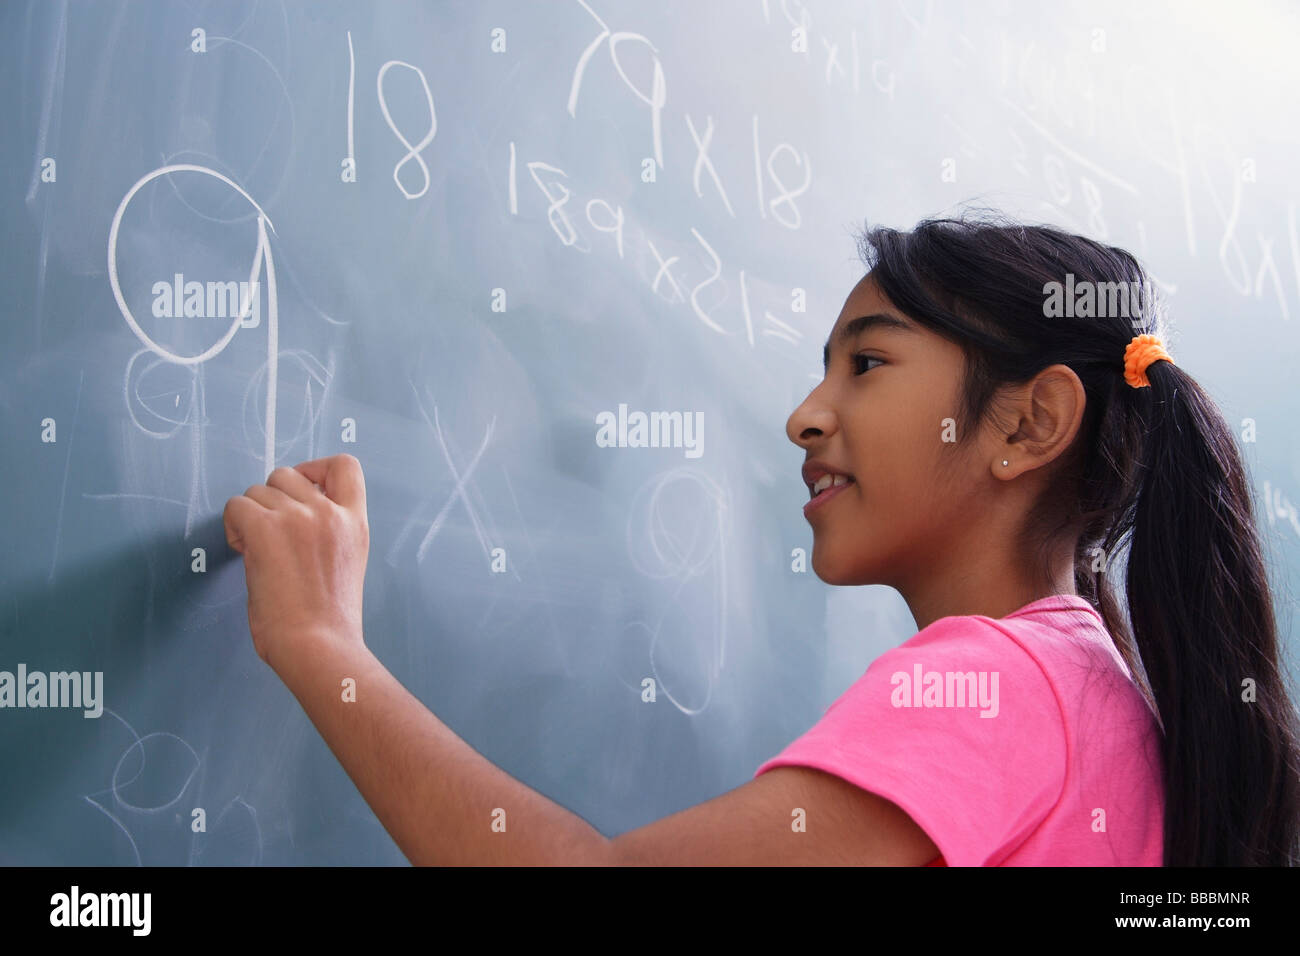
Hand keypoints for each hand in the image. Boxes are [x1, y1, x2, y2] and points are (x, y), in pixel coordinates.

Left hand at [222, 454, 369, 671]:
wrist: (319, 645)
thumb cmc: (328, 621)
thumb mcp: (347, 563)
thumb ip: (329, 533)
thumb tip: (291, 517)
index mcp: (355, 523)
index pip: (344, 465)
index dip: (315, 468)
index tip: (301, 489)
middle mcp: (329, 513)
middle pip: (286, 474)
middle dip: (271, 499)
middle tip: (269, 534)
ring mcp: (298, 518)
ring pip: (256, 491)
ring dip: (250, 516)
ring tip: (256, 551)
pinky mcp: (266, 530)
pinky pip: (236, 506)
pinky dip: (233, 527)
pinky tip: (244, 552)